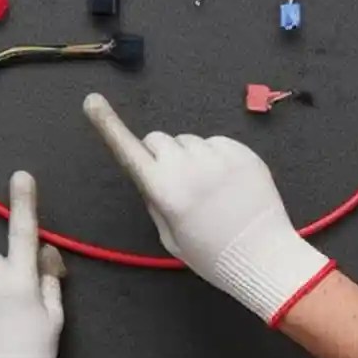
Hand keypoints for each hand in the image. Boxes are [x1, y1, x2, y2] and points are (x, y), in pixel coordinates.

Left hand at [0, 171, 65, 357]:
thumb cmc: (34, 356)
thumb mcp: (55, 316)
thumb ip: (50, 278)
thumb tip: (44, 253)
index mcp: (21, 283)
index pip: (24, 234)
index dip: (24, 202)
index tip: (21, 176)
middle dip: (9, 271)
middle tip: (19, 302)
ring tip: (0, 322)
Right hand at [83, 93, 333, 324]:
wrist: (264, 257)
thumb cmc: (211, 255)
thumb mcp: (170, 235)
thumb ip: (155, 198)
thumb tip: (150, 170)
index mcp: (165, 191)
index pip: (128, 150)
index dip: (108, 125)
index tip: (92, 100)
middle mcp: (188, 167)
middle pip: (157, 140)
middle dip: (158, 154)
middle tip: (175, 180)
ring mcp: (217, 156)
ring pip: (188, 140)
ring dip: (189, 155)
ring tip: (209, 188)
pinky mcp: (242, 152)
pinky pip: (216, 142)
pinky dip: (214, 156)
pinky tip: (227, 183)